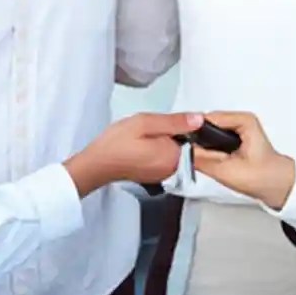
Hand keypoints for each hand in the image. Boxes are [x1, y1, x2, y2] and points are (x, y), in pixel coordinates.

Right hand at [64, 112, 201, 196]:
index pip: (198, 141)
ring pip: (176, 151)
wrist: (96, 164)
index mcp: (174, 156)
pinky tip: (143, 145)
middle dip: (176, 133)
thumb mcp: (145, 122)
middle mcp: (173, 168)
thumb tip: (199, 119)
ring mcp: (165, 174)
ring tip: (145, 137)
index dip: (188, 127)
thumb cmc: (116, 144)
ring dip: (166, 141)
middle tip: (151, 128)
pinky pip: (166, 158)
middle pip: (188, 145)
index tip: (170, 123)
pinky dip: (159, 149)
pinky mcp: (156, 175)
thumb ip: (175, 121)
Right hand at [190, 111, 295, 208]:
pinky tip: (203, 158)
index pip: (207, 118)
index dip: (192, 130)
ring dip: (200, 144)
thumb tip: (182, 152)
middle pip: (206, 123)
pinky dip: (206, 148)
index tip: (181, 142)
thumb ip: (202, 160)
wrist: (280, 187)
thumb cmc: (264, 177)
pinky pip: (212, 138)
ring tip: (194, 157)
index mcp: (243, 121)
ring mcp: (237, 129)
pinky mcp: (234, 138)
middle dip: (196, 138)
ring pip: (207, 132)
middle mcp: (239, 120)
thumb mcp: (227, 171)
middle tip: (186, 153)